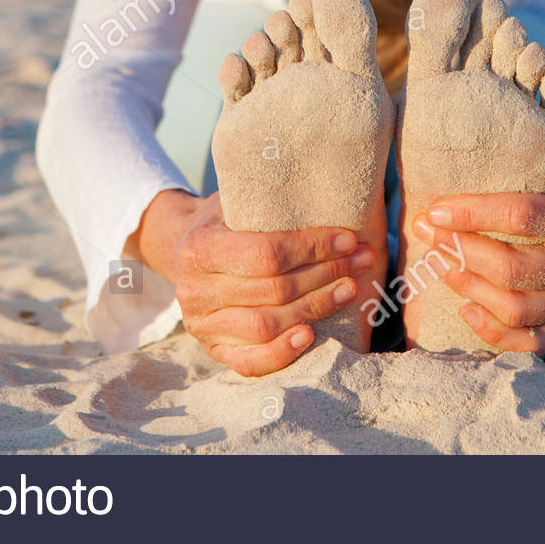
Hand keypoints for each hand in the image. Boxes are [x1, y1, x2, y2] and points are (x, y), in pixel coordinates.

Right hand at [135, 190, 377, 375]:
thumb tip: (326, 182)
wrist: (183, 249)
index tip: (349, 238)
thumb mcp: (234, 198)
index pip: (267, 253)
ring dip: (316, 307)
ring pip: (267, 323)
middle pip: (273, 289)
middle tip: (361, 260)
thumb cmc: (224, 220)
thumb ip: (265, 198)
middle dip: (325, 274)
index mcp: (199, 248)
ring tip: (349, 289)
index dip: (313, 248)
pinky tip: (311, 335)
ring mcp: (202, 325)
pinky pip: (250, 362)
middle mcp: (194, 290)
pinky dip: (282, 352)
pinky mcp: (214, 350)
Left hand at [410, 157, 544, 353]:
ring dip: (466, 285)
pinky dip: (492, 330)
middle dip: (459, 250)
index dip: (472, 214)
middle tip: (427, 233)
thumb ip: (522, 183)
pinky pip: (530, 342)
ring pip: (515, 308)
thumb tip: (448, 192)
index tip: (435, 211)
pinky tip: (464, 306)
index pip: (522, 217)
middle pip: (512, 268)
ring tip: (438, 262)